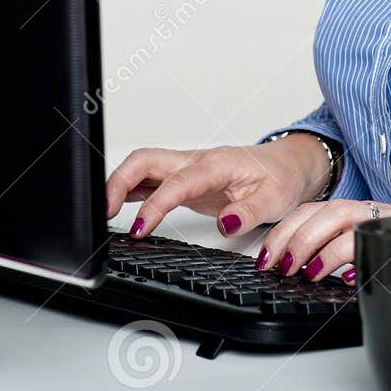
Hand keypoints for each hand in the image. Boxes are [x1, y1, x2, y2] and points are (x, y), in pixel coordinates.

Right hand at [105, 136, 329, 239]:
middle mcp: (197, 162)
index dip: (154, 206)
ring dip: (118, 184)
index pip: (176, 183)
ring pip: (143, 167)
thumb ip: (250, 212)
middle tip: (103, 212)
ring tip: (101, 212)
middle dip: (118, 182)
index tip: (139, 229)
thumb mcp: (275, 199)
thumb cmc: (281, 178)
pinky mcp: (185, 180)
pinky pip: (150, 180)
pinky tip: (118, 206)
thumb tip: (227, 224)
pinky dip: (130, 190)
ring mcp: (188, 169)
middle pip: (145, 161)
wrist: (289, 165)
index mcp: (216, 165)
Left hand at [259, 199, 390, 309]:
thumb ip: (354, 264)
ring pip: (345, 215)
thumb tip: (313, 279)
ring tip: (300, 268)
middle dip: (292, 234)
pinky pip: (379, 236)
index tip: (267, 255)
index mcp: (368, 217)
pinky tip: (346, 273)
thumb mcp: (383, 263)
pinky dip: (357, 252)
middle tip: (275, 263)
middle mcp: (381, 213)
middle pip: (325, 209)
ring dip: (316, 242)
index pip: (317, 211)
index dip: (287, 229)